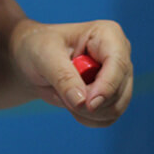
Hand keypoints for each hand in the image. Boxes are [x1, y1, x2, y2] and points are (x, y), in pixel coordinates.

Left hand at [9, 19, 132, 125]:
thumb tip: (82, 102)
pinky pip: (108, 118)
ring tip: (65, 96)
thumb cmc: (39, 48)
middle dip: (90, 103)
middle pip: (119, 91)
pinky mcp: (114, 95)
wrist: (34, 60)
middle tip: (63, 94)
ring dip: (88, 112)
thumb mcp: (45, 57)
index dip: (107, 87)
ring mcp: (119, 77)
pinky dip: (89, 118)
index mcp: (108, 34)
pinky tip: (72, 105)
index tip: (89, 105)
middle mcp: (120, 55)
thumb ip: (64, 78)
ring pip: (116, 108)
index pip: (118, 64)